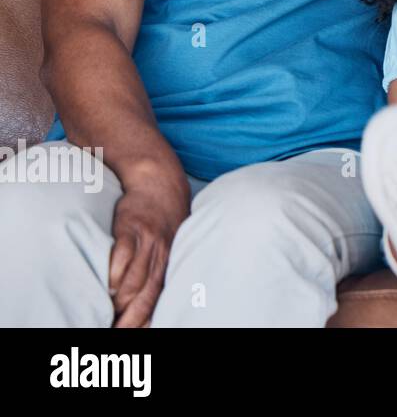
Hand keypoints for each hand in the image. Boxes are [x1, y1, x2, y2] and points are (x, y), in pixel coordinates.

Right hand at [108, 171, 190, 326]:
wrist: (158, 182)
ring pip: (135, 278)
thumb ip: (157, 271)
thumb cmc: (160, 221)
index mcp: (169, 263)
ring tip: (107, 311)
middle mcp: (161, 255)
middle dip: (131, 317)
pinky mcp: (131, 227)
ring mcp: (148, 241)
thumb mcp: (167, 245)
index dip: (147, 319)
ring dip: (121, 299)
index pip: (160, 299)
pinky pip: (124, 253)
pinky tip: (109, 284)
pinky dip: (116, 272)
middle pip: (147, 294)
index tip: (135, 333)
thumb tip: (145, 301)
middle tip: (116, 330)